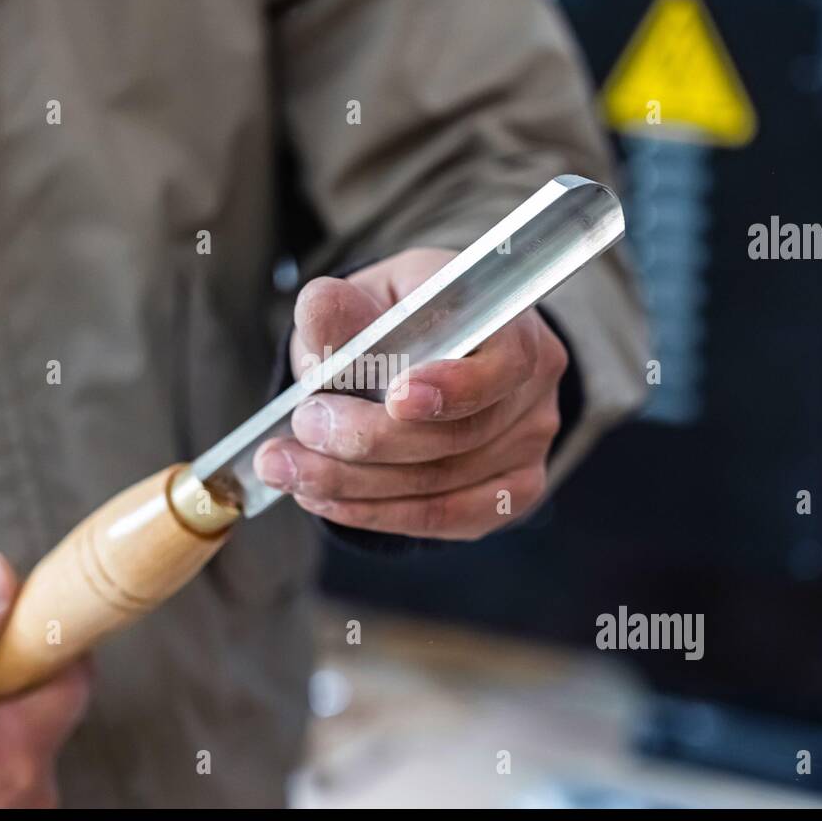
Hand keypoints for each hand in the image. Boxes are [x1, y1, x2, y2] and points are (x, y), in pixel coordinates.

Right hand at [0, 550, 91, 807]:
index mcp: (16, 755)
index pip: (72, 670)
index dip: (38, 637)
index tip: (0, 628)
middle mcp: (31, 790)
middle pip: (51, 696)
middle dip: (8, 673)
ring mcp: (17, 804)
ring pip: (30, 722)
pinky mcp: (1, 808)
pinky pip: (11, 752)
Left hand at [253, 247, 567, 539]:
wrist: (413, 359)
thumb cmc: (393, 324)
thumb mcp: (365, 303)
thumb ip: (343, 311)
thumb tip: (319, 305)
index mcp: (510, 320)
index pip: (507, 359)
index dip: (456, 385)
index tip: (395, 397)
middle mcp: (533, 384)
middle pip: (462, 434)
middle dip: (370, 439)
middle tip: (303, 426)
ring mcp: (530, 443)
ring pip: (442, 484)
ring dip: (353, 483)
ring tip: (288, 468)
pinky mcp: (513, 493)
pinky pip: (444, 517)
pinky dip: (375, 512)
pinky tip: (325, 499)